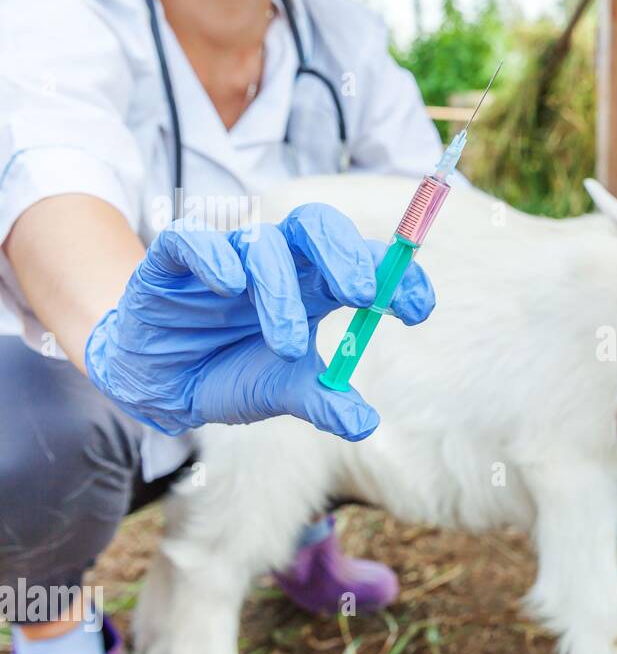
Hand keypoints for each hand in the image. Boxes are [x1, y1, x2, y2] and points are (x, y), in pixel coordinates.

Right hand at [85, 204, 433, 440]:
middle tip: (363, 296)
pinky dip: (214, 257)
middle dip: (346, 256)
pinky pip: (194, 240)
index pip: (365, 263)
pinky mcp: (174, 262)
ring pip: (263, 244)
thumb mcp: (280, 391)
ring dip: (280, 291)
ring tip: (291, 347)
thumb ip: (322, 401)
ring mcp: (228, 258)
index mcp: (314, 285)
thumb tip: (365, 424)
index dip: (397, 277)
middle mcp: (278, 263)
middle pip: (320, 229)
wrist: (159, 382)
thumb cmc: (230, 373)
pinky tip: (230, 285)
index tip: (420, 310)